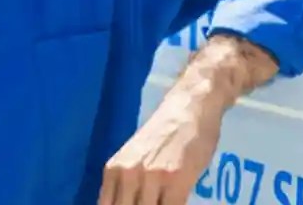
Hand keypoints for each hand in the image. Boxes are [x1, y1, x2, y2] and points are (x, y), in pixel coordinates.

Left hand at [96, 89, 222, 204]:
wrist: (189, 107)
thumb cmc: (164, 133)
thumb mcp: (133, 159)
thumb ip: (124, 185)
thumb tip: (122, 202)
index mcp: (113, 171)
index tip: (134, 203)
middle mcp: (127, 175)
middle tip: (152, 202)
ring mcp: (152, 178)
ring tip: (163, 200)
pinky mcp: (177, 180)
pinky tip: (178, 200)